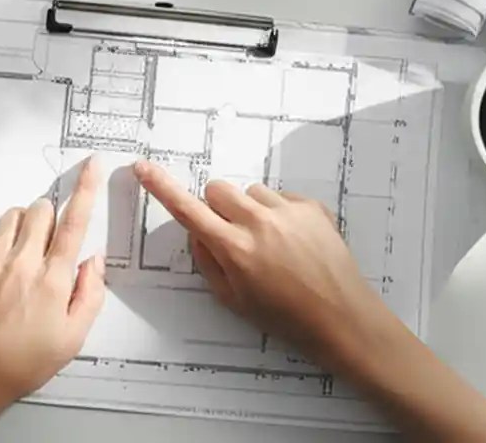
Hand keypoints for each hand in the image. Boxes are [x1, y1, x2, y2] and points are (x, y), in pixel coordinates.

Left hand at [0, 158, 106, 433]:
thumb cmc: (23, 362)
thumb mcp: (72, 338)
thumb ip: (90, 294)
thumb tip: (94, 260)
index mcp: (53, 280)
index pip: (75, 221)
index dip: (87, 188)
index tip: (93, 165)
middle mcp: (22, 263)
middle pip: (41, 209)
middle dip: (51, 215)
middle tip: (49, 241)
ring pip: (13, 216)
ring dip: (24, 226)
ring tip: (22, 255)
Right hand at [133, 161, 393, 372]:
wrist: (341, 317)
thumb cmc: (284, 316)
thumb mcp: (233, 299)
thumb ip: (208, 262)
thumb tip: (197, 233)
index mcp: (234, 249)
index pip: (187, 210)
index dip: (161, 187)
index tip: (144, 167)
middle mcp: (258, 223)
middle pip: (218, 189)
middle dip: (216, 207)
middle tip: (230, 233)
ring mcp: (287, 211)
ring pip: (250, 192)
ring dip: (250, 210)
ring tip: (269, 242)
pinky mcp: (311, 207)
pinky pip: (280, 196)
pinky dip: (278, 213)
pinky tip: (292, 241)